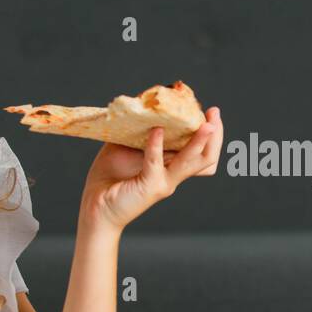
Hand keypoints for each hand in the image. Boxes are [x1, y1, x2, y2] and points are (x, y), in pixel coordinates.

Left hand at [80, 107, 222, 231]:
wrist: (96, 205)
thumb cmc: (110, 175)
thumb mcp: (128, 146)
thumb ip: (140, 131)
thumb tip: (146, 106)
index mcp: (171, 166)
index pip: (201, 151)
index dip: (211, 133)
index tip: (209, 112)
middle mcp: (173, 176)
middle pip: (206, 158)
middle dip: (215, 135)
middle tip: (215, 113)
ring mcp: (164, 183)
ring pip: (191, 162)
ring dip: (199, 141)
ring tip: (206, 124)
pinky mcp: (150, 187)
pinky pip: (155, 162)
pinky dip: (156, 145)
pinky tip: (157, 129)